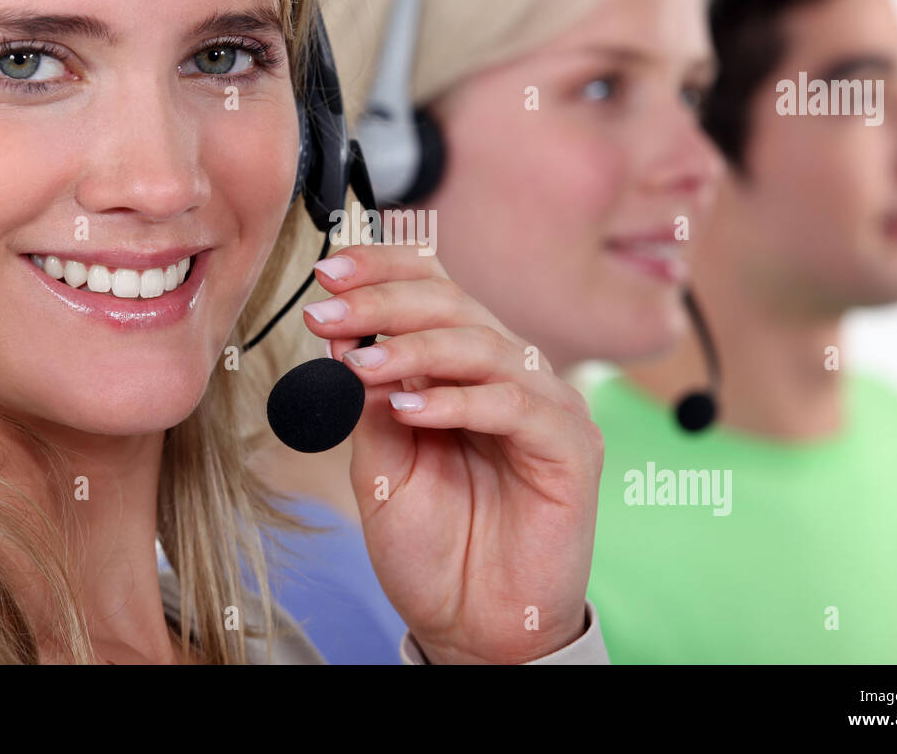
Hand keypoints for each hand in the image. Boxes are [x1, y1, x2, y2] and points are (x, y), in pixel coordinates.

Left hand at [301, 243, 602, 663]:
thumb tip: (342, 333)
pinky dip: (458, 402)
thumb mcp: (380, 465)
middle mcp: (508, 372)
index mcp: (463, 367)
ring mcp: (544, 405)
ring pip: (482, 345)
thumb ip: (370, 400)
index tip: (326, 274)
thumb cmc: (431, 544)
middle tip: (328, 313)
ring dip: (413, 349)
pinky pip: (514, 405)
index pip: (432, 289)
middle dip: (383, 303)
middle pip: (453, 305)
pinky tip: (410, 409)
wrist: (471, 625)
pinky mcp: (569, 446)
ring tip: (360, 367)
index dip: (382, 271)